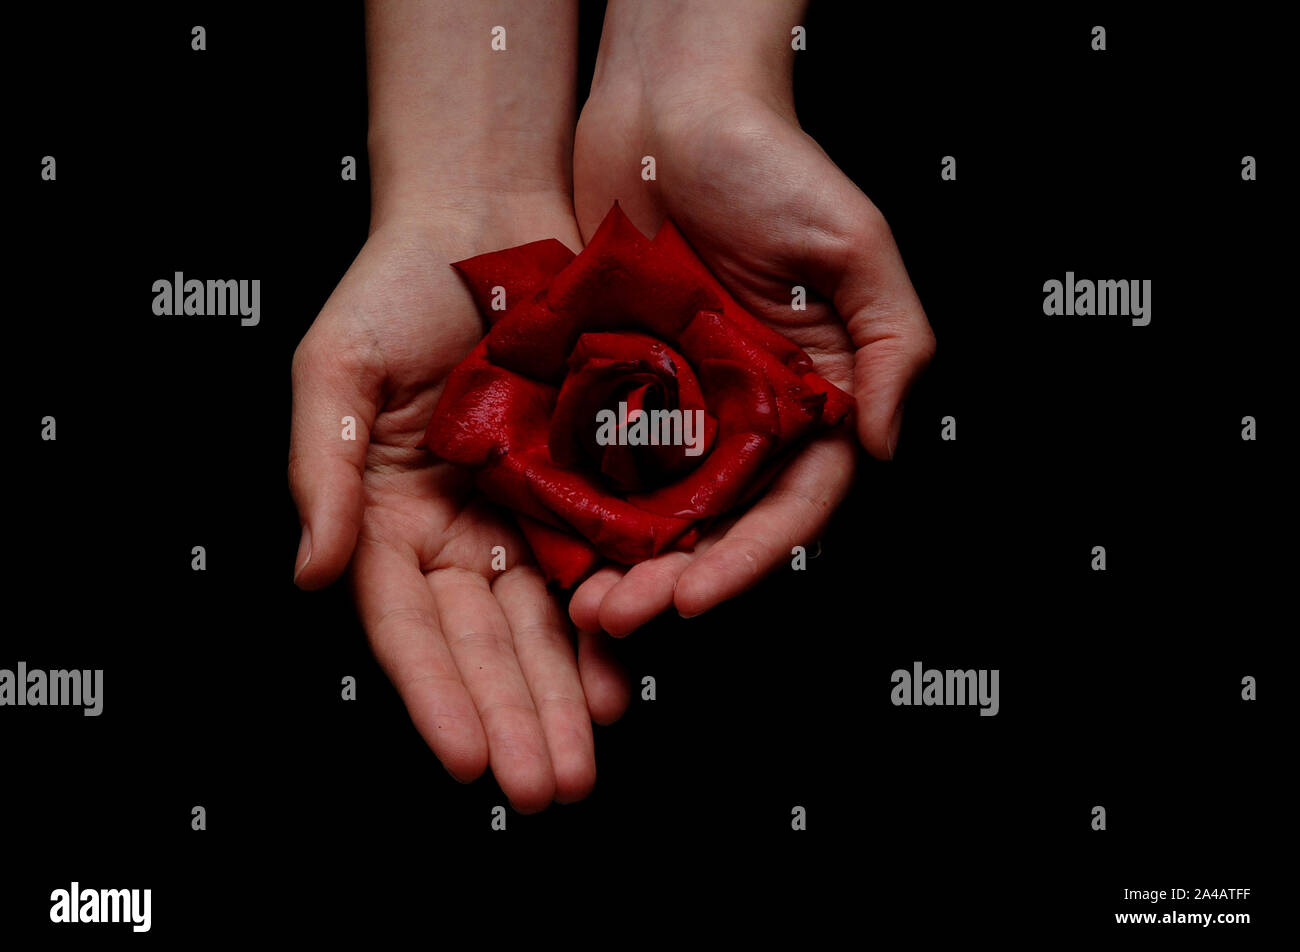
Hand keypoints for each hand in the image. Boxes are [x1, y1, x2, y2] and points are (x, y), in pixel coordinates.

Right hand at [290, 202, 629, 810]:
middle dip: (513, 717)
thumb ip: (321, 474)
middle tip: (545, 789)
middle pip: (483, 642)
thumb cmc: (394, 286)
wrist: (489, 214)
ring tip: (586, 761)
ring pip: (543, 623)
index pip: (407, 624)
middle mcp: (454, 529)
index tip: (465, 758)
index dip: (434, 692)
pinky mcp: (581, 487)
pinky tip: (624, 678)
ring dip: (564, 695)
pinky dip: (610, 624)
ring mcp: (520, 513)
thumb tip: (309, 575)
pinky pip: (597, 566)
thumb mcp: (334, 372)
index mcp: (386, 514)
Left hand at [569, 0, 934, 634]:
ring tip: (582, 606)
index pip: (791, 503)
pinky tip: (547, 541)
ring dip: (619, 562)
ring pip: (650, 508)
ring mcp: (675, 402)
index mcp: (810, 396)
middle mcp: (744, 413)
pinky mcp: (613, 382)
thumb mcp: (856, 246)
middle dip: (674, 578)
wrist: (668, 105)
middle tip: (622, 618)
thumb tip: (881, 446)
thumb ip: (892, 347)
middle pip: (715, 523)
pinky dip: (576, 505)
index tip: (696, 594)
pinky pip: (594, 456)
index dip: (749, 557)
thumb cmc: (774, 162)